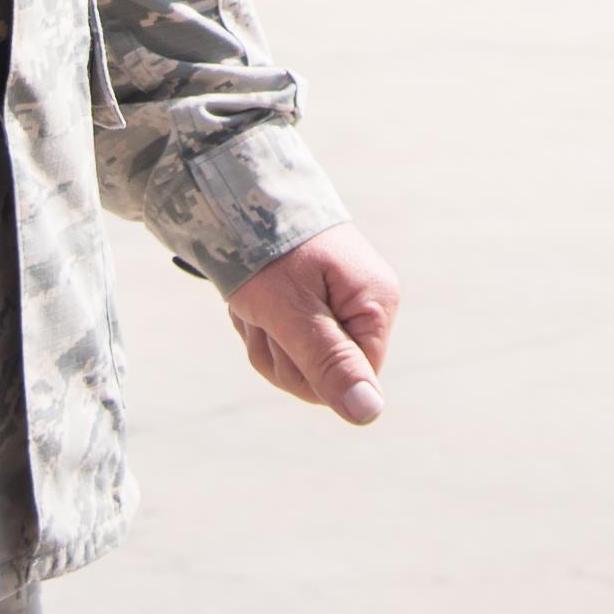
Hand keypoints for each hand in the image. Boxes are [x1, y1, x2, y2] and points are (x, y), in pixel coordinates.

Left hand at [223, 224, 405, 425]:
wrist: (238, 199)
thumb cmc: (266, 252)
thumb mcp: (291, 310)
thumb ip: (330, 361)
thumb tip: (371, 413)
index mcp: (374, 303)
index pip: (354, 378)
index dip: (312, 369)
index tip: (283, 330)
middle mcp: (365, 306)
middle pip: (325, 377)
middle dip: (282, 353)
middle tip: (262, 313)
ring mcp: (340, 306)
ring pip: (300, 366)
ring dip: (265, 340)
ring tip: (255, 303)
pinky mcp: (316, 306)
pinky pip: (287, 345)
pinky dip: (261, 328)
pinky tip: (254, 301)